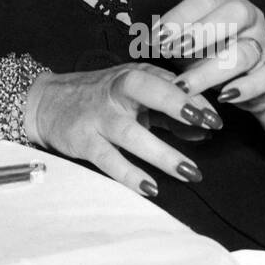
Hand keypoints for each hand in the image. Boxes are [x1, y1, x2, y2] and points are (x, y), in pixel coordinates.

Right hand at [26, 63, 221, 197]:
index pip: (168, 82)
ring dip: (162, 153)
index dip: (194, 98)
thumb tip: (205, 131)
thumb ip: (169, 113)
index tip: (217, 118)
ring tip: (191, 172)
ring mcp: (97, 116)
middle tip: (207, 122)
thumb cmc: (99, 99)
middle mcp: (115, 91)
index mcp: (132, 76)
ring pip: (130, 132)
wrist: (47, 103)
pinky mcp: (83, 139)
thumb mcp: (134, 97)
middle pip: (146, 89)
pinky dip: (129, 174)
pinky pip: (108, 159)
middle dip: (176, 103)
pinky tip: (151, 188)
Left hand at [156, 0, 264, 115]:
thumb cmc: (214, 55)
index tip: (155, 37)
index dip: (180, 15)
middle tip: (171, 52)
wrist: (257, 81)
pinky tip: (224, 97)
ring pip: (245, 51)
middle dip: (201, 33)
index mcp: (227, 0)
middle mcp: (251, 16)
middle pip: (235, 14)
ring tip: (183, 86)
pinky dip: (247, 87)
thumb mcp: (191, 44)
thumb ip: (172, 39)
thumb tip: (140, 40)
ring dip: (210, 70)